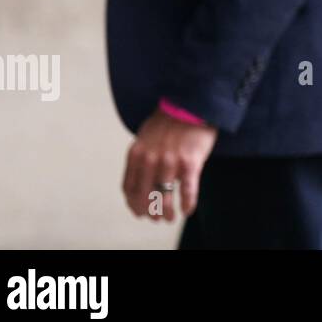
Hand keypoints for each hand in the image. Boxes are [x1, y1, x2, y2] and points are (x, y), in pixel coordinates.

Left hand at [121, 108, 217, 222]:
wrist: (192, 103)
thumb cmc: (170, 119)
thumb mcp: (146, 135)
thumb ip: (141, 156)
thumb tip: (142, 177)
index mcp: (136, 153)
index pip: (129, 188)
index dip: (133, 204)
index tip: (139, 212)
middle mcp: (150, 160)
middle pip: (144, 196)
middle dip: (148, 211)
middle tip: (155, 219)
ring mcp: (170, 161)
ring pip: (164, 197)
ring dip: (166, 212)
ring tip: (169, 219)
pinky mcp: (190, 162)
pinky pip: (187, 190)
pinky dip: (187, 203)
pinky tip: (187, 210)